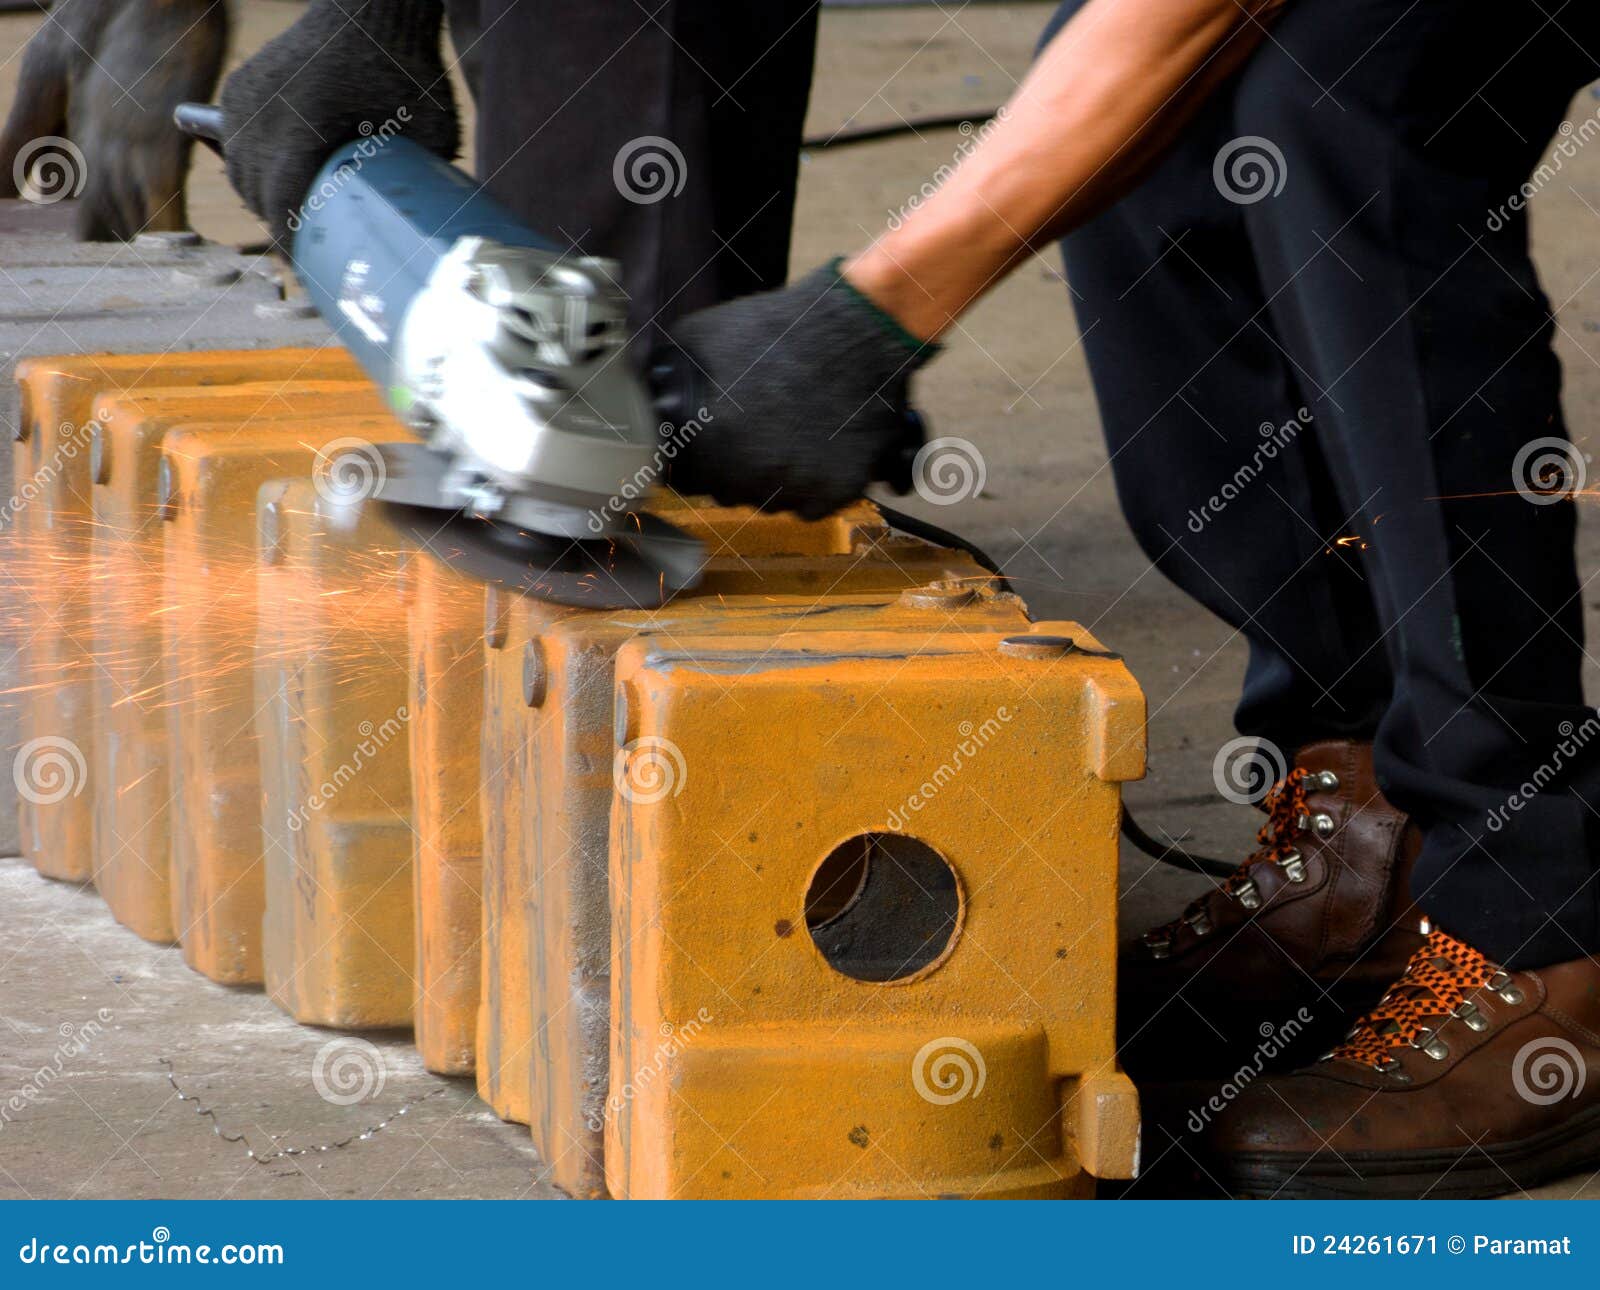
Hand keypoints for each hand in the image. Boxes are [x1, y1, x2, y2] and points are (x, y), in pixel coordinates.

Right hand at [219, 0, 456, 248]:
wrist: (370, 10)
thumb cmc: (405, 68)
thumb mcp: (430, 130)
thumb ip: (426, 178)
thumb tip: (439, 231)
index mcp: (301, 129)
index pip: (281, 205)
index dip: (293, 244)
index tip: (310, 270)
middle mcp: (261, 114)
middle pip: (256, 194)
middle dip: (281, 226)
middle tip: (312, 253)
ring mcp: (245, 99)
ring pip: (240, 171)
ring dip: (264, 200)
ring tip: (296, 223)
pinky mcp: (242, 89)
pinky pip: (235, 142)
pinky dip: (253, 167)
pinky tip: (279, 186)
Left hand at [657, 261, 937, 519]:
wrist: (856, 329)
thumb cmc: (779, 330)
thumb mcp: (698, 338)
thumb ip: (665, 381)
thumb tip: (646, 405)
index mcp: (706, 441)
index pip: (685, 480)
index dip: (699, 459)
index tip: (713, 442)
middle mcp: (747, 475)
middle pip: (726, 493)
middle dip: (735, 467)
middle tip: (758, 429)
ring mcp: (793, 488)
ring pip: (769, 502)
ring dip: (773, 476)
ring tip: (790, 429)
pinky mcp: (834, 492)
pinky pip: (811, 505)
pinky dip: (813, 482)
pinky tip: (817, 444)